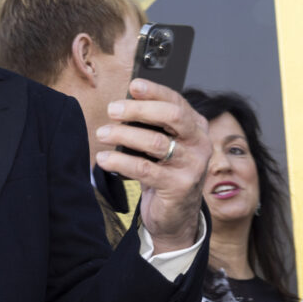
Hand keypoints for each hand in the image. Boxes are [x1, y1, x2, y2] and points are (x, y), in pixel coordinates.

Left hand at [94, 78, 209, 251]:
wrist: (175, 215)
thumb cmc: (164, 172)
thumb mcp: (161, 145)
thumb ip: (150, 125)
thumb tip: (122, 103)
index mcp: (195, 127)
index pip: (176, 101)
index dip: (155, 91)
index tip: (133, 86)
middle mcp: (199, 143)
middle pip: (172, 116)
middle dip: (139, 109)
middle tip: (112, 110)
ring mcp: (192, 165)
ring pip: (156, 142)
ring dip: (124, 134)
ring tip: (102, 133)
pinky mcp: (180, 186)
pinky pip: (145, 169)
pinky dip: (121, 162)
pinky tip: (104, 159)